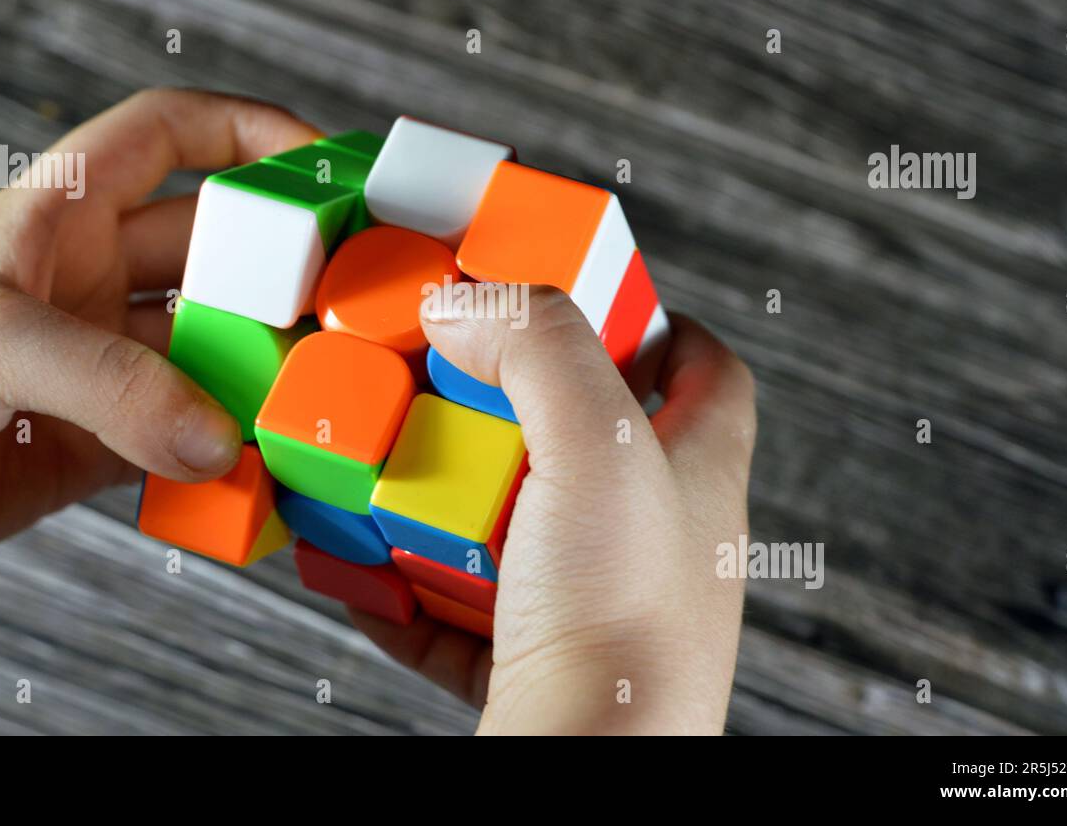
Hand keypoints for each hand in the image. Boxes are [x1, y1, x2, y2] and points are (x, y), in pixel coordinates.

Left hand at [0, 88, 319, 577]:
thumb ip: (110, 383)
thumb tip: (218, 439)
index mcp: (59, 214)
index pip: (171, 135)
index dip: (253, 136)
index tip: (327, 168)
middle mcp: (89, 280)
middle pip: (220, 254)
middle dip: (285, 273)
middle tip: (349, 305)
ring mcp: (100, 365)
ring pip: (216, 352)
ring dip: (266, 375)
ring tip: (315, 400)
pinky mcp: (98, 445)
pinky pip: (190, 440)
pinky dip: (232, 454)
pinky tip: (261, 468)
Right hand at [350, 288, 755, 733]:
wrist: (584, 770)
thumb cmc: (622, 617)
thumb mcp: (595, 446)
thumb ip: (538, 348)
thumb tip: (464, 302)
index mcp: (696, 477)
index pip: (706, 374)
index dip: (652, 322)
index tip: (583, 296)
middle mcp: (654, 542)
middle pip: (588, 445)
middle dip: (508, 407)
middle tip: (446, 378)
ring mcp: (593, 607)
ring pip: (512, 529)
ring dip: (442, 498)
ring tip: (389, 466)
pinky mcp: (532, 664)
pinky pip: (456, 612)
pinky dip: (406, 586)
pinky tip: (361, 569)